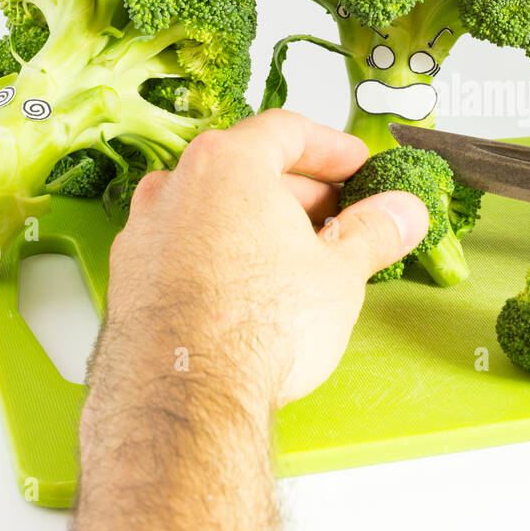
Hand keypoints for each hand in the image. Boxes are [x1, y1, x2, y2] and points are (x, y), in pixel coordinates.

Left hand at [74, 110, 427, 530]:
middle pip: (244, 167)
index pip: (286, 131)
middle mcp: (175, 187)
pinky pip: (183, 249)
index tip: (354, 165)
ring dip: (254, 223)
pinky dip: (218, 255)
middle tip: (338, 214)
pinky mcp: (128, 281)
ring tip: (295, 258)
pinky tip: (248, 291)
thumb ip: (374, 232)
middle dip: (297, 190)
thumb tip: (401, 212)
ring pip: (209, 209)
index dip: (330, 147)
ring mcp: (144, 233)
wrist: (186, 399)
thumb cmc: (256, 326)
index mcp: (227, 164)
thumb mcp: (340, 273)